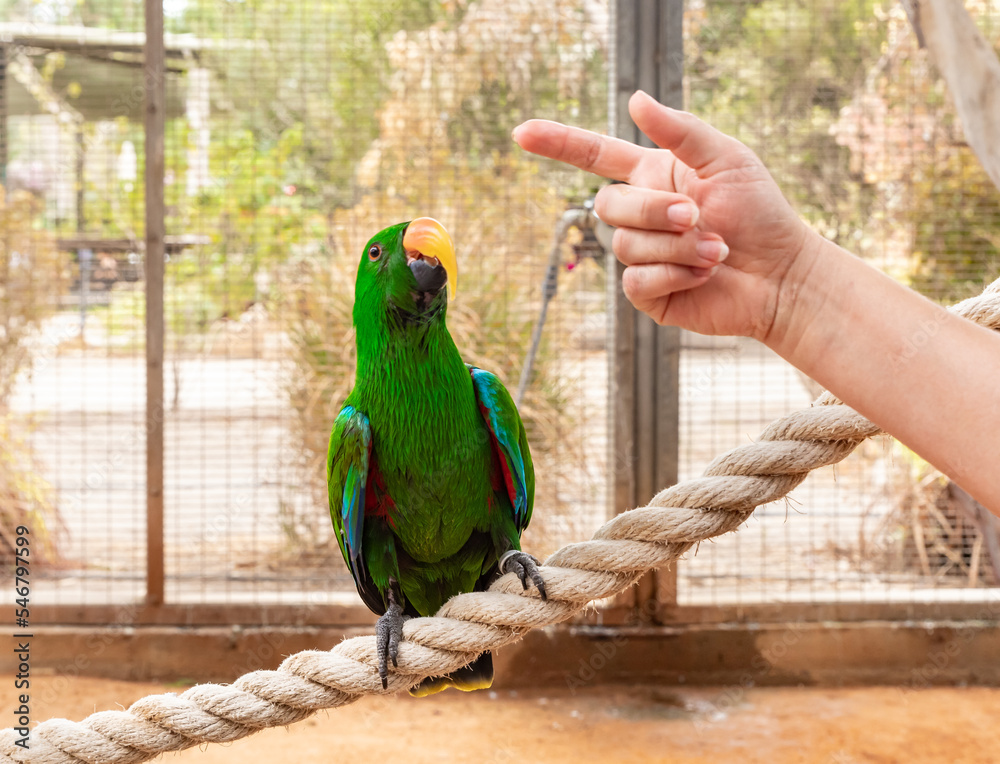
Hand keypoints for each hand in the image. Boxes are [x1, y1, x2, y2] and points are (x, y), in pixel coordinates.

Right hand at [512, 90, 815, 340]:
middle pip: (606, 206)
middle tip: (699, 216)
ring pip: (624, 246)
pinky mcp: (647, 293)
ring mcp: (641, 255)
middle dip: (654, 212)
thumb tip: (636, 99)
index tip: (521, 133)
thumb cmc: (759, 212)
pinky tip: (703, 274)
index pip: (593, 156)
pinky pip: (636, 281)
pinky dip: (674, 275)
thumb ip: (679, 130)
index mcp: (652, 176)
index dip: (558, 143)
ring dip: (677, 247)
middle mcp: (640, 215)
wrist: (780, 274)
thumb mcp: (725, 157)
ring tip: (716, 250)